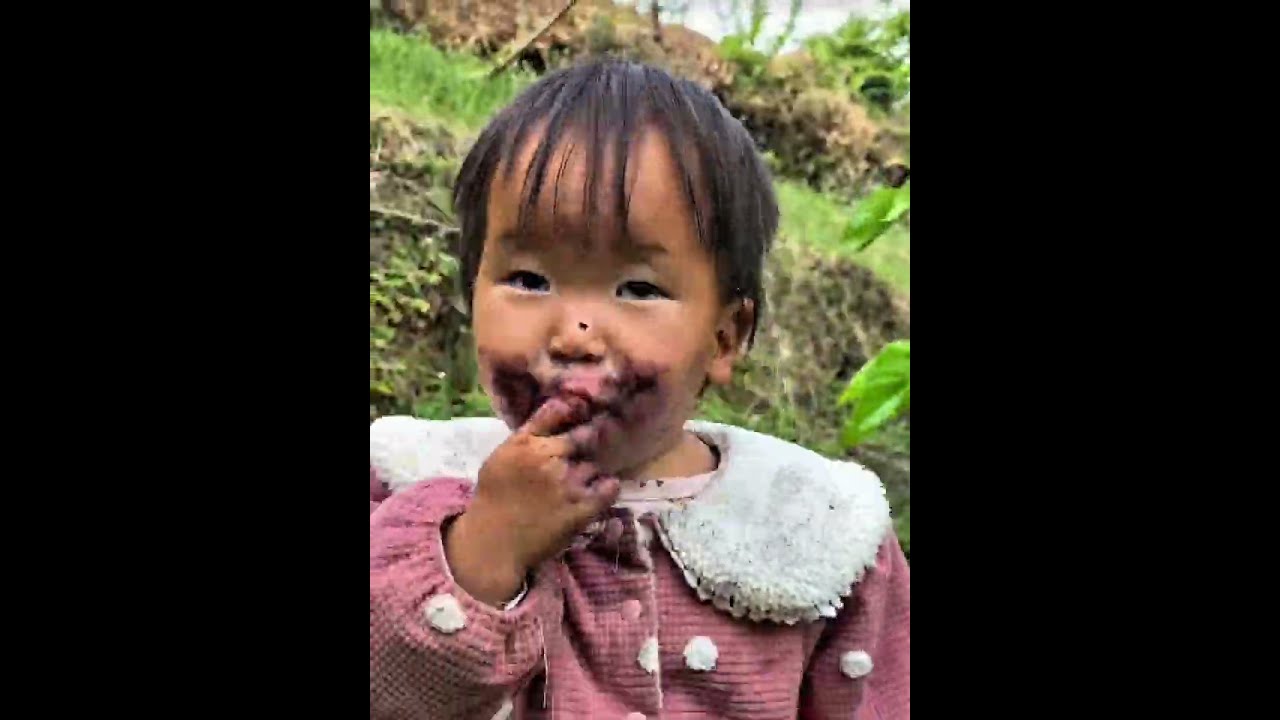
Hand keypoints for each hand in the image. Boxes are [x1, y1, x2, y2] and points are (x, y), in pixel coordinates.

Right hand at [445, 397, 619, 604]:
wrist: (493, 542)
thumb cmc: (492, 497)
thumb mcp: (502, 455)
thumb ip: (531, 430)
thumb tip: (560, 404)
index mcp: (528, 444)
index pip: (561, 413)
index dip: (575, 415)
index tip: (581, 418)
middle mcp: (550, 459)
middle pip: (584, 438)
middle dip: (588, 442)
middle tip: (586, 453)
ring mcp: (568, 484)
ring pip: (594, 464)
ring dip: (592, 470)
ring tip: (584, 480)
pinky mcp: (581, 509)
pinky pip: (608, 489)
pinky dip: (609, 487)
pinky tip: (604, 488)